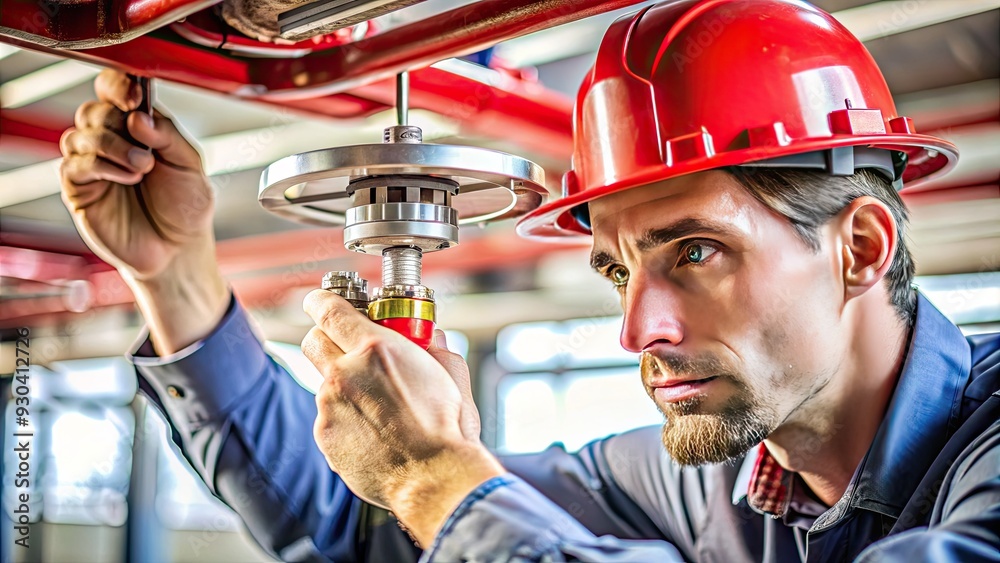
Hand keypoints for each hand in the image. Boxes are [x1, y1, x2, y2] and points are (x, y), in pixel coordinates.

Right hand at [59, 69, 227, 353]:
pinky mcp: (80, 189)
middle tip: (147, 151)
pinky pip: (75, 164)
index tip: (135, 97)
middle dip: (119, 123)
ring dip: (112, 146)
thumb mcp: (190, 166)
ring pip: (81, 134)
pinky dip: (102, 166)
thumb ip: (168, 136)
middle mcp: (112, 140)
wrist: (178, 250)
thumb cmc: (185, 207)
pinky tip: (128, 178)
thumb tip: (138, 115)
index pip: (114, 89)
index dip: (118, 85)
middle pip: (94, 109)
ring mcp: (93, 164)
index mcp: (138, 127)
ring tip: (142, 168)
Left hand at [302, 290, 504, 545]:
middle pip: (313, 341)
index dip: (322, 301)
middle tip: (348, 347)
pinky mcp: (325, 437)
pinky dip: (345, 418)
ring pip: (324, 384)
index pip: (329, 309)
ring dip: (343, 385)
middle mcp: (344, 375)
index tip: (321, 302)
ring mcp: (329, 408)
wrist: (434, 477)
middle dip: (327, 338)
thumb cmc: (446, 428)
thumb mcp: (448, 372)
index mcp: (374, 349)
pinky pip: (329, 417)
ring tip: (378, 405)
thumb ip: (433, 345)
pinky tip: (374, 431)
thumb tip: (429, 335)